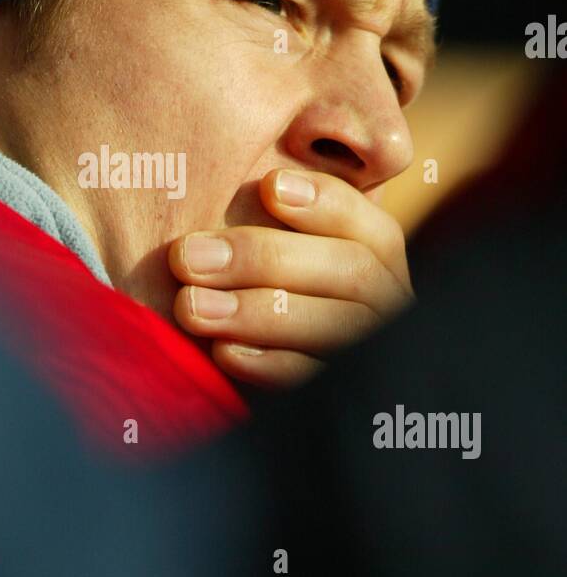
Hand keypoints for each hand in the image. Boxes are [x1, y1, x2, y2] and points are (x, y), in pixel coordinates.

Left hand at [168, 168, 413, 387]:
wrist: (269, 394)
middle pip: (350, 272)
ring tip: (191, 306)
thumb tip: (262, 180)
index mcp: (380, 263)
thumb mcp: (275, 248)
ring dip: (257, 313)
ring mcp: (371, 354)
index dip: (326, 203)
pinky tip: (223, 352)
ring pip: (335, 326)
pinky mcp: (340, 396)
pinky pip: (314, 380)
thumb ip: (277, 213)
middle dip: (264, 258)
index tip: (269, 187)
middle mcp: (389, 305)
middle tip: (187, 256)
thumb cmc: (255, 289)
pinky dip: (268, 365)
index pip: (372, 227)